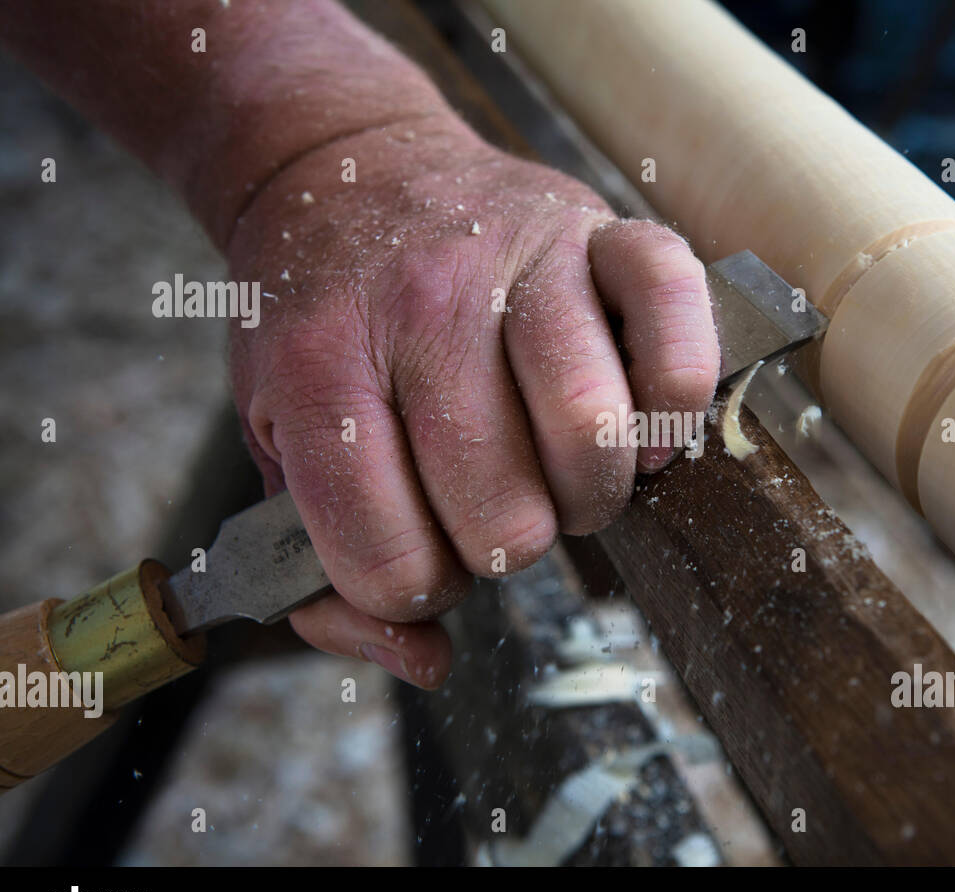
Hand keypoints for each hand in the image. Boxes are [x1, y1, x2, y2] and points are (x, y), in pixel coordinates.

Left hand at [225, 119, 719, 686]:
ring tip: (562, 468)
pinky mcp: (603, 234)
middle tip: (494, 494)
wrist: (351, 166)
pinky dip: (677, 403)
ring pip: (591, 441)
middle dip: (504, 538)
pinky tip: (641, 424)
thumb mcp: (276, 444)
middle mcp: (421, 309)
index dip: (413, 586)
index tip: (417, 541)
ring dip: (588, 493)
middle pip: (503, 520)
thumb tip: (428, 659)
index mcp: (319, 369)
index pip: (391, 563)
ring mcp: (522, 264)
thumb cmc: (322, 320)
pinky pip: (677, 333)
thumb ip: (324, 576)